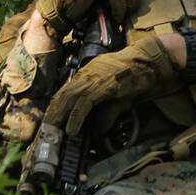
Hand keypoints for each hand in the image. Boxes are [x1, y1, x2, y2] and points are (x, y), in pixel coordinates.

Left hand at [44, 31, 179, 135]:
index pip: (65, 92)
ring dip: (59, 117)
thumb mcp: (117, 99)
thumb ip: (106, 114)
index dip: (55, 108)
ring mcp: (94, 78)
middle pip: (62, 95)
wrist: (150, 62)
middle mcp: (86, 74)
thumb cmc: (135, 78)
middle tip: (45, 131)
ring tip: (52, 132)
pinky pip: (84, 103)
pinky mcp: (103, 84)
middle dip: (52, 114)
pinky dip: (76, 117)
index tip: (49, 122)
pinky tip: (71, 130)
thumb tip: (99, 132)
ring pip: (69, 99)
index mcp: (87, 74)